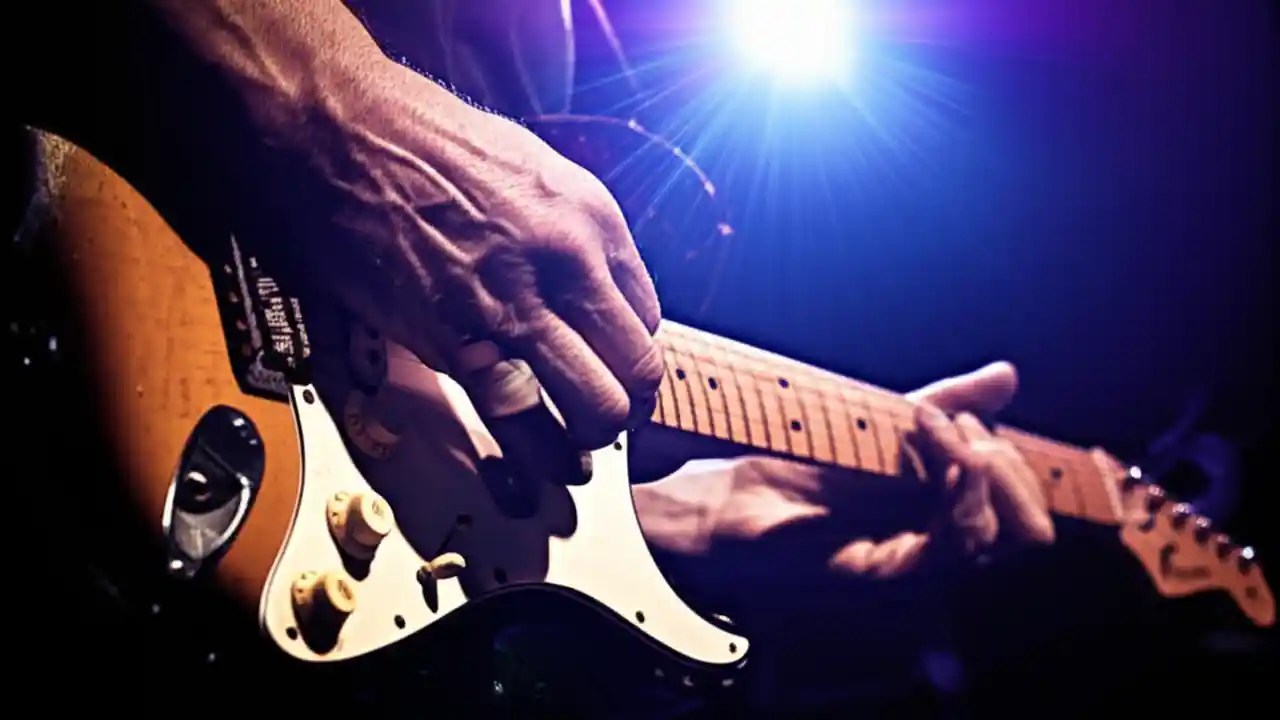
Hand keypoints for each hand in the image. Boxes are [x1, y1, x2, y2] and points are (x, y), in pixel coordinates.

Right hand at [115, 2, 661, 451]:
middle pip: (636, 371)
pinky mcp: (454, 343)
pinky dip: (537, 455)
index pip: (646, 318)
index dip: (627, 355)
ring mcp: (514, 308)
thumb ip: (569, 235)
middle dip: (627, 407)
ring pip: (596, 409)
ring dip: (590, 440)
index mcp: (591, 218)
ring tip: (577, 452)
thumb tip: (586, 287)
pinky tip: (539, 465)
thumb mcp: (530, 169)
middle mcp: (567, 265)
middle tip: (608, 420)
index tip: (610, 369)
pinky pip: (520, 422)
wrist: (340, 133)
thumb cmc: (421, 140)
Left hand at [636, 361, 1052, 594]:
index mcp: (943, 520)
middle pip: (1029, 529)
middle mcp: (937, 552)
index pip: (1029, 514)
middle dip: (1004, 463)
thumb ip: (948, 404)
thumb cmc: (799, 467)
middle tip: (946, 423)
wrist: (732, 497)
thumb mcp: (884, 422)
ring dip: (977, 463)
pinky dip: (956, 485)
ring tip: (927, 423)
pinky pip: (953, 542)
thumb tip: (1007, 376)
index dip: (1018, 467)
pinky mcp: (885, 571)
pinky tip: (930, 443)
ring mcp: (915, 566)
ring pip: (1000, 534)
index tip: (970, 418)